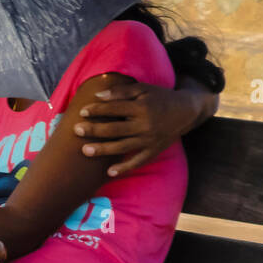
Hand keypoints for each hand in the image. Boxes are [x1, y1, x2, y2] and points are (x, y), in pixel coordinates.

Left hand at [74, 80, 217, 177]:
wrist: (186, 111)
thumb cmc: (160, 98)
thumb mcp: (143, 89)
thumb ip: (121, 92)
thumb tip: (99, 96)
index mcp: (141, 107)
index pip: (114, 109)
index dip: (98, 110)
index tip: (83, 112)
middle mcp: (144, 124)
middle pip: (114, 129)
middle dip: (94, 130)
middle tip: (77, 130)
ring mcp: (149, 140)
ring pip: (122, 147)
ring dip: (103, 149)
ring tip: (85, 150)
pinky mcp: (153, 151)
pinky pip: (137, 162)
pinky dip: (124, 168)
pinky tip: (109, 172)